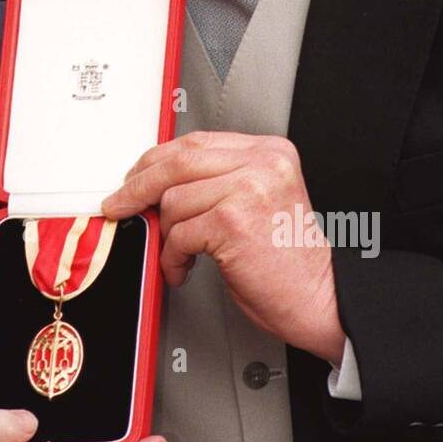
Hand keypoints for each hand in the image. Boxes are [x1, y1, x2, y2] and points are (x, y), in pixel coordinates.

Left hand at [101, 131, 345, 362]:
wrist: (321, 299)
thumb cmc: (287, 261)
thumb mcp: (256, 202)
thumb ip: (216, 182)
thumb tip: (156, 184)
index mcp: (269, 152)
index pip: (195, 143)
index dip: (156, 161)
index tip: (134, 179)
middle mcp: (262, 163)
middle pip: (177, 162)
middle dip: (139, 186)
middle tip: (121, 204)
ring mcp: (248, 189)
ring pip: (174, 200)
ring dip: (167, 235)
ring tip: (180, 255)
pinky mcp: (233, 221)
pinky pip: (179, 233)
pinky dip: (174, 256)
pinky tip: (185, 268)